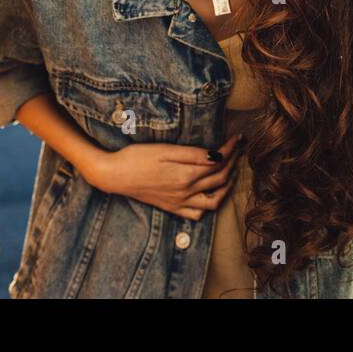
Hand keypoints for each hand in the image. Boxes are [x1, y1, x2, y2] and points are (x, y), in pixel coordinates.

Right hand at [85, 133, 240, 219]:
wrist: (114, 175)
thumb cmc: (137, 157)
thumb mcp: (164, 150)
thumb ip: (192, 154)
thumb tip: (217, 156)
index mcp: (185, 175)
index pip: (217, 162)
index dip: (230, 149)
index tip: (238, 138)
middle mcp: (185, 192)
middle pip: (219, 179)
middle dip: (233, 163)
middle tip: (238, 150)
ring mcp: (179, 202)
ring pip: (213, 201)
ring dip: (226, 187)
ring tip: (230, 173)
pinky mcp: (171, 207)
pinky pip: (196, 214)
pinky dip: (208, 206)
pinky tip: (209, 194)